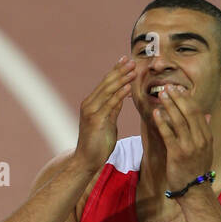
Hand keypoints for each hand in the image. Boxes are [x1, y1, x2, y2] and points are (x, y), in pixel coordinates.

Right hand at [75, 56, 135, 173]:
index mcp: (92, 103)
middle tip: (132, 60)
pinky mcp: (95, 120)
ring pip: (108, 91)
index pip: (106, 83)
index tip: (126, 60)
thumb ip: (113, 109)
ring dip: (122, 79)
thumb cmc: (97, 145)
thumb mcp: (108, 123)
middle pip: (107, 83)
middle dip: (120, 71)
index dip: (116, 71)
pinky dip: (120, 95)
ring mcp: (91, 111)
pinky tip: (129, 88)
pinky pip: (110, 104)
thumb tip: (122, 96)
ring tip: (133, 70)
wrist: (86, 161)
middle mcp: (89, 104)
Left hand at [151, 85, 212, 195]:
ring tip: (161, 94)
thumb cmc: (196, 169)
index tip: (178, 89)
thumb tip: (207, 114)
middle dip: (178, 97)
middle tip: (168, 86)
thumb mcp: (205, 149)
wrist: (194, 192)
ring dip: (169, 105)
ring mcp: (189, 147)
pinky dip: (162, 122)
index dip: (187, 98)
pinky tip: (156, 113)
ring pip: (179, 120)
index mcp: (207, 136)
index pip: (197, 111)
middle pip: (189, 112)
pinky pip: (169, 134)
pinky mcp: (177, 154)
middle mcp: (200, 139)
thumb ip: (204, 131)